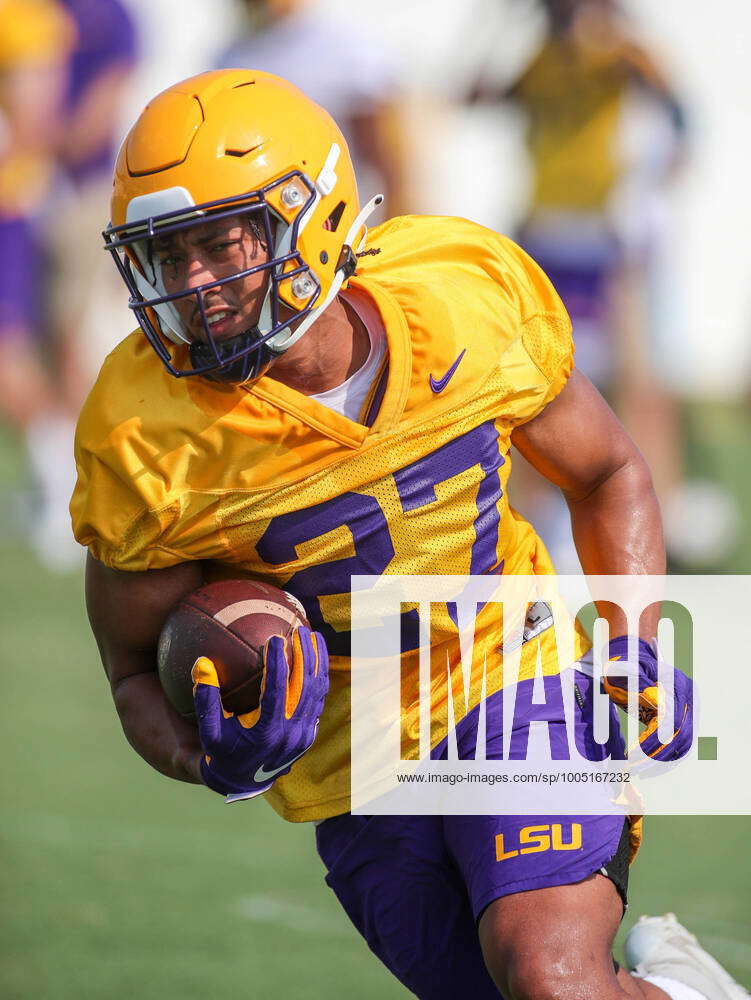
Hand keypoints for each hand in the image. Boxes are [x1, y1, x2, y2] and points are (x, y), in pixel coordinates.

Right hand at [191, 627, 328, 801]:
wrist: (244, 781)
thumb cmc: (222, 751)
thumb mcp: (209, 731)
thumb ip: (206, 700)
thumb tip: (201, 663)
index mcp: (267, 732)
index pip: (277, 691)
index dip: (277, 664)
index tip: (274, 638)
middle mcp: (291, 734)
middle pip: (304, 687)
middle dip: (304, 655)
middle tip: (299, 629)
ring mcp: (304, 734)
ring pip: (317, 690)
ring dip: (317, 661)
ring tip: (313, 634)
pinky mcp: (310, 732)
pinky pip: (319, 698)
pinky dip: (319, 674)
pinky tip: (316, 654)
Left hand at [603, 636, 692, 761]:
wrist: (635, 657)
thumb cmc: (626, 663)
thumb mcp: (623, 667)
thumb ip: (628, 675)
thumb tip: (634, 685)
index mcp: (676, 684)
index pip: (670, 721)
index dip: (652, 742)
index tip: (632, 756)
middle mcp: (689, 697)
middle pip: (680, 736)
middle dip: (655, 757)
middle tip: (632, 769)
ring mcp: (690, 709)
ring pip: (684, 745)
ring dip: (662, 762)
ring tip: (638, 771)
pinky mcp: (686, 719)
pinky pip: (682, 745)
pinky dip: (667, 759)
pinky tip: (649, 768)